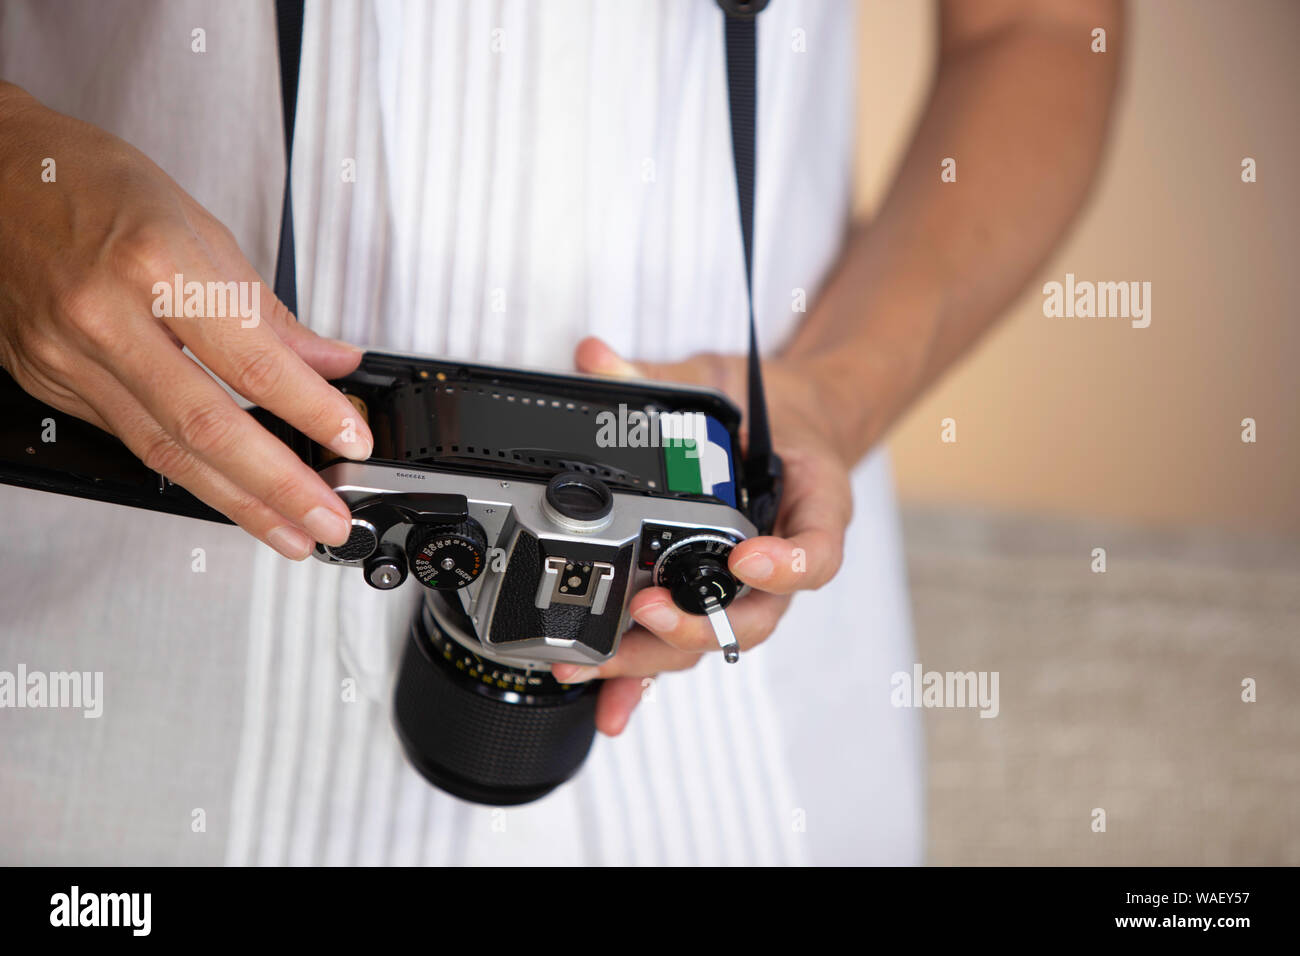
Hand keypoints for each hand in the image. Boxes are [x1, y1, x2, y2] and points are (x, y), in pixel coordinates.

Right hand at [0, 83, 371, 557]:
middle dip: (278, 486)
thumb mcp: (197, 225)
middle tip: (328, 519)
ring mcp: (69, 357)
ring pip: (165, 451)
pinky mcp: (50, 382)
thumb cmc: (88, 182)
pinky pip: (132, 438)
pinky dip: (187, 471)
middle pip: (207, 427)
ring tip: (289, 530)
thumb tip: (328, 361)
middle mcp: (105, 318)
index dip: (312, 411)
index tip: (351, 440)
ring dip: (238, 502)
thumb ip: (266, 309)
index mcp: (154, 265)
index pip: (252, 364)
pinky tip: (227, 492)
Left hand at [551, 337, 853, 735]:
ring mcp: (746, 589)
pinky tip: (610, 705)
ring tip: (599, 663)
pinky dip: (646, 680)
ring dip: (657, 660)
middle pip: (753, 618)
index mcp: (812, 505)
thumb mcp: (723, 381)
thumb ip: (661, 377)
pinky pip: (682, 646)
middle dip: (696, 625)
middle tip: (648, 613)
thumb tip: (595, 358)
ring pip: (712, 642)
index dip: (788, 564)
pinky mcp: (707, 601)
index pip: (818, 548)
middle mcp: (782, 559)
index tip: (749, 559)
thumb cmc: (772, 412)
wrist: (789, 431)